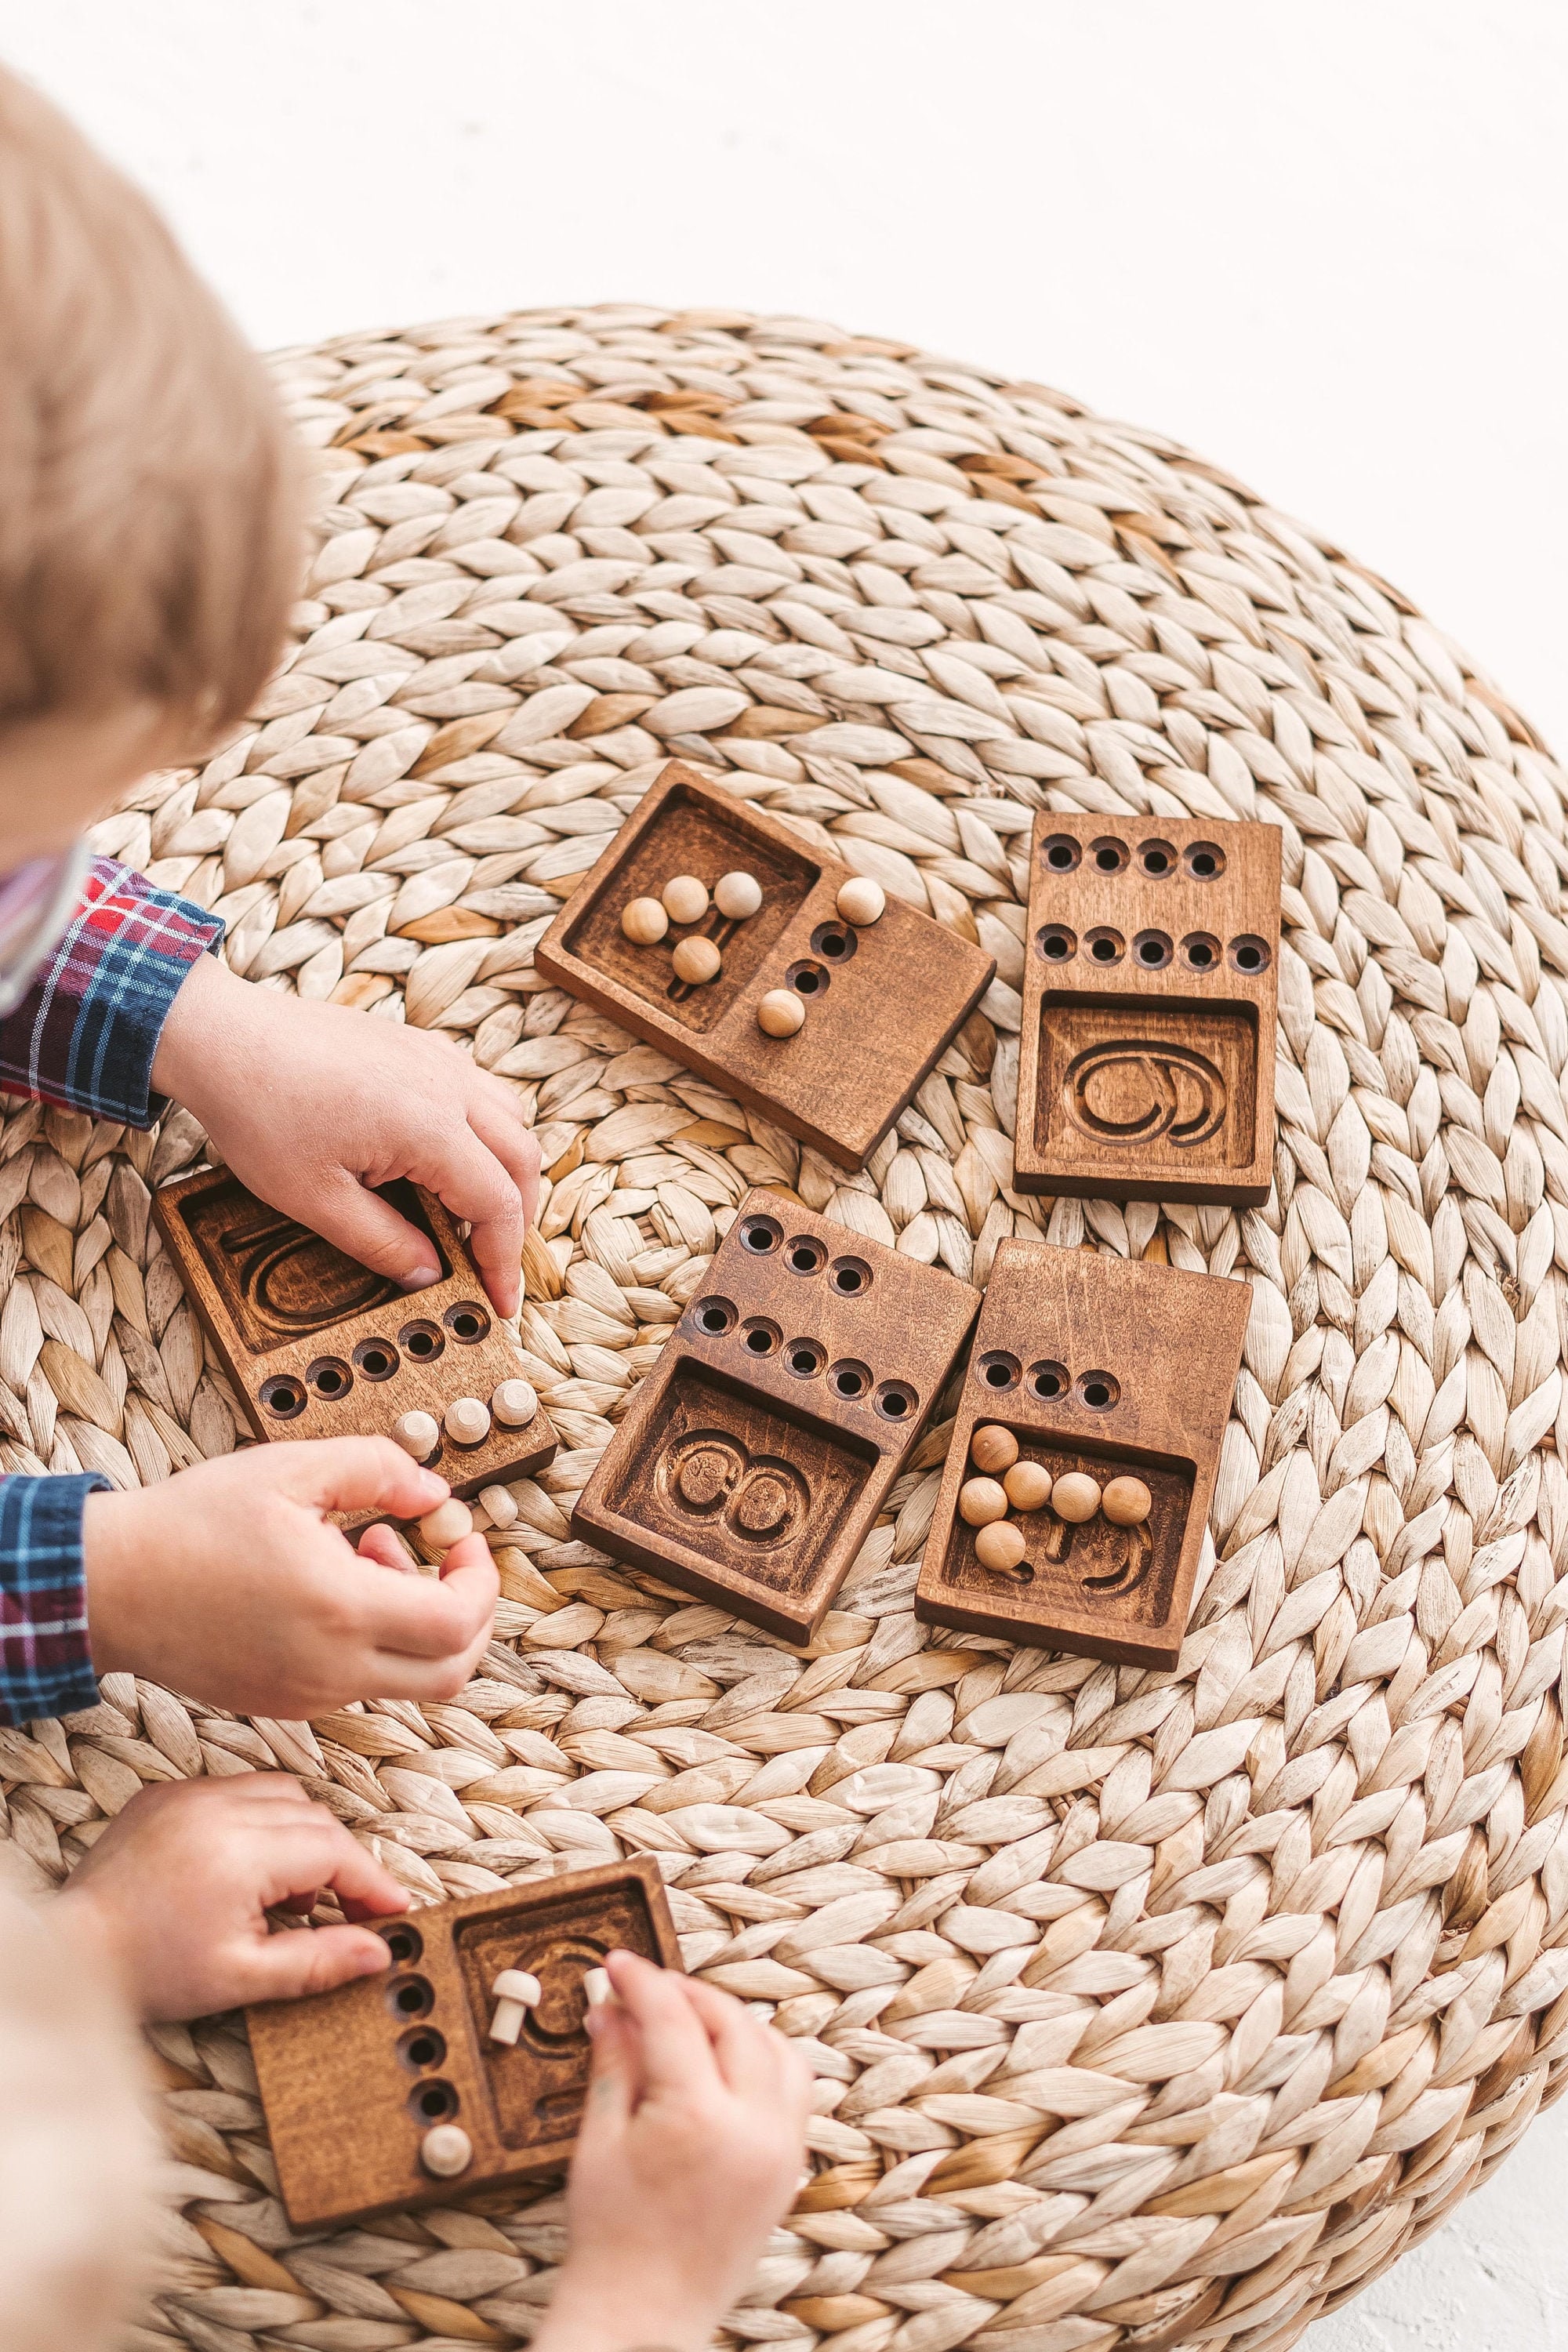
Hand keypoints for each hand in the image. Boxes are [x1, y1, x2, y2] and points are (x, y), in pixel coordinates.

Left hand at [56, 1774, 407, 2020]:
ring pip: (281, 1794)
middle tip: (343, 1912)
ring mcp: (190, 1793)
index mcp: (241, 1853)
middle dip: (340, 1865)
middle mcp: (218, 1808)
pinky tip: (244, 1869)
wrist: (68, 1953)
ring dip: (301, 1835)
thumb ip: (316, 1961)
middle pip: (315, 1819)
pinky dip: (258, 1820)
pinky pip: (237, 1789)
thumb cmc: (148, 1971)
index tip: (394, 1912)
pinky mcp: (166, 1793)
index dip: (371, 1883)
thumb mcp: (241, 1977)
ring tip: (284, 1895)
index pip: (335, 1852)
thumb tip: (379, 1952)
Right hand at [84, 1439, 497, 1715]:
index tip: (462, 1538)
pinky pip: (359, 1683)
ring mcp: (307, 1696)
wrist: (109, 1587)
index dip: (481, 1579)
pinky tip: (333, 1584)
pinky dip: (373, 1639)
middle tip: (442, 1557)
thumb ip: (378, 1470)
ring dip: (415, 1620)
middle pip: (452, 1671)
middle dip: (469, 1612)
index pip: (458, 1623)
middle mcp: (330, 1670)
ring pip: (407, 1680)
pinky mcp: (283, 1704)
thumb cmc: (191, 1522)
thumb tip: (436, 1495)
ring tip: (367, 1550)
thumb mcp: (290, 1468)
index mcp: (339, 1611)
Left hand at [151, 954, 540, 1316]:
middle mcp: (449, 1086)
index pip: (497, 1204)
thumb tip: (428, 1275)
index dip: (504, 1261)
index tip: (499, 1303)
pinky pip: (480, 1092)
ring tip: (475, 1216)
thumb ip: (381, 1243)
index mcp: (430, 1127)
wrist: (223, 1036)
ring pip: (510, 1120)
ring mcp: (438, 1059)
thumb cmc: (260, 1111)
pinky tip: (448, 1160)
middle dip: (517, 1221)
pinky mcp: (419, 1046)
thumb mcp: (314, 1199)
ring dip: (507, 1173)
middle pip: (522, 1161)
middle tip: (492, 1266)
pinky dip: (485, 1134)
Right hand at [536, 1954, 812, 2351]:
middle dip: (688, 1994)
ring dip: (735, 2022)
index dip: (641, 1981)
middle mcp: (754, 2130)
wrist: (642, 2318)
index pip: (672, 2019)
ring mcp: (781, 2151)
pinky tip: (727, 2061)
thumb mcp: (598, 2141)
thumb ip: (613, 2063)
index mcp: (699, 2120)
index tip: (617, 1963)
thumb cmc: (611, 2240)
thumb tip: (611, 2005)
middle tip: (647, 1987)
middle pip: (733, 2023)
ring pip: (778, 2050)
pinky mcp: (790, 2170)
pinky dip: (764, 2062)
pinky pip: (793, 2092)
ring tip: (689, 2018)